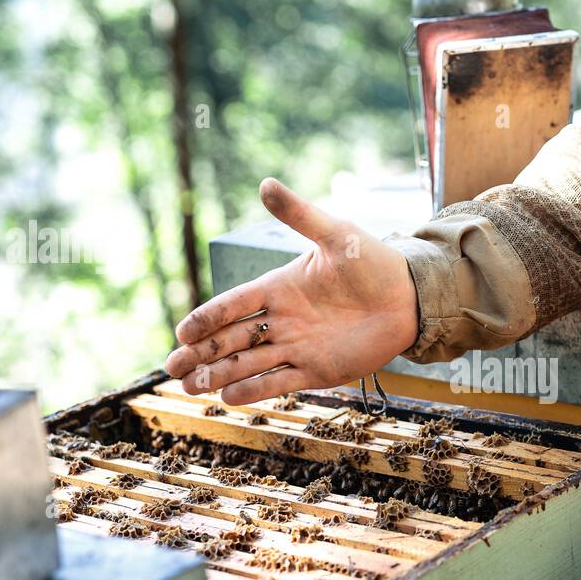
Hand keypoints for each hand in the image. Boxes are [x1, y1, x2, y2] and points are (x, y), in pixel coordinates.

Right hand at [164, 178, 418, 404]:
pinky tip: (229, 396)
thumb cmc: (373, 262)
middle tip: (171, 368)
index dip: (206, 318)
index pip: (231, 304)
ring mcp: (296, 346)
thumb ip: (299, 214)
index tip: (182, 331)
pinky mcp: (316, 370)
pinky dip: (254, 389)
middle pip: (230, 340)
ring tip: (190, 387)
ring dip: (218, 375)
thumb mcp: (335, 235)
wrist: (409, 298)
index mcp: (277, 287)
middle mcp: (280, 320)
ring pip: (247, 364)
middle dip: (200, 354)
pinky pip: (279, 381)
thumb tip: (266, 183)